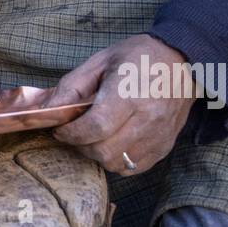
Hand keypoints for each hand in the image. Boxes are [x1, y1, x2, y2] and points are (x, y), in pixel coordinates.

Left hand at [50, 34, 195, 175]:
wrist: (181, 61)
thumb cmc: (136, 58)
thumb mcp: (100, 61)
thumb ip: (71, 87)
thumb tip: (46, 111)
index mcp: (129, 94)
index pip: (95, 127)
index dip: (71, 133)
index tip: (60, 128)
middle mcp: (147, 119)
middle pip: (103, 151)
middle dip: (80, 145)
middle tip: (74, 132)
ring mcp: (158, 136)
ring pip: (116, 163)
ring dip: (97, 154)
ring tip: (93, 136)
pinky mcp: (164, 147)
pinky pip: (132, 168)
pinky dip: (116, 161)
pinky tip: (112, 142)